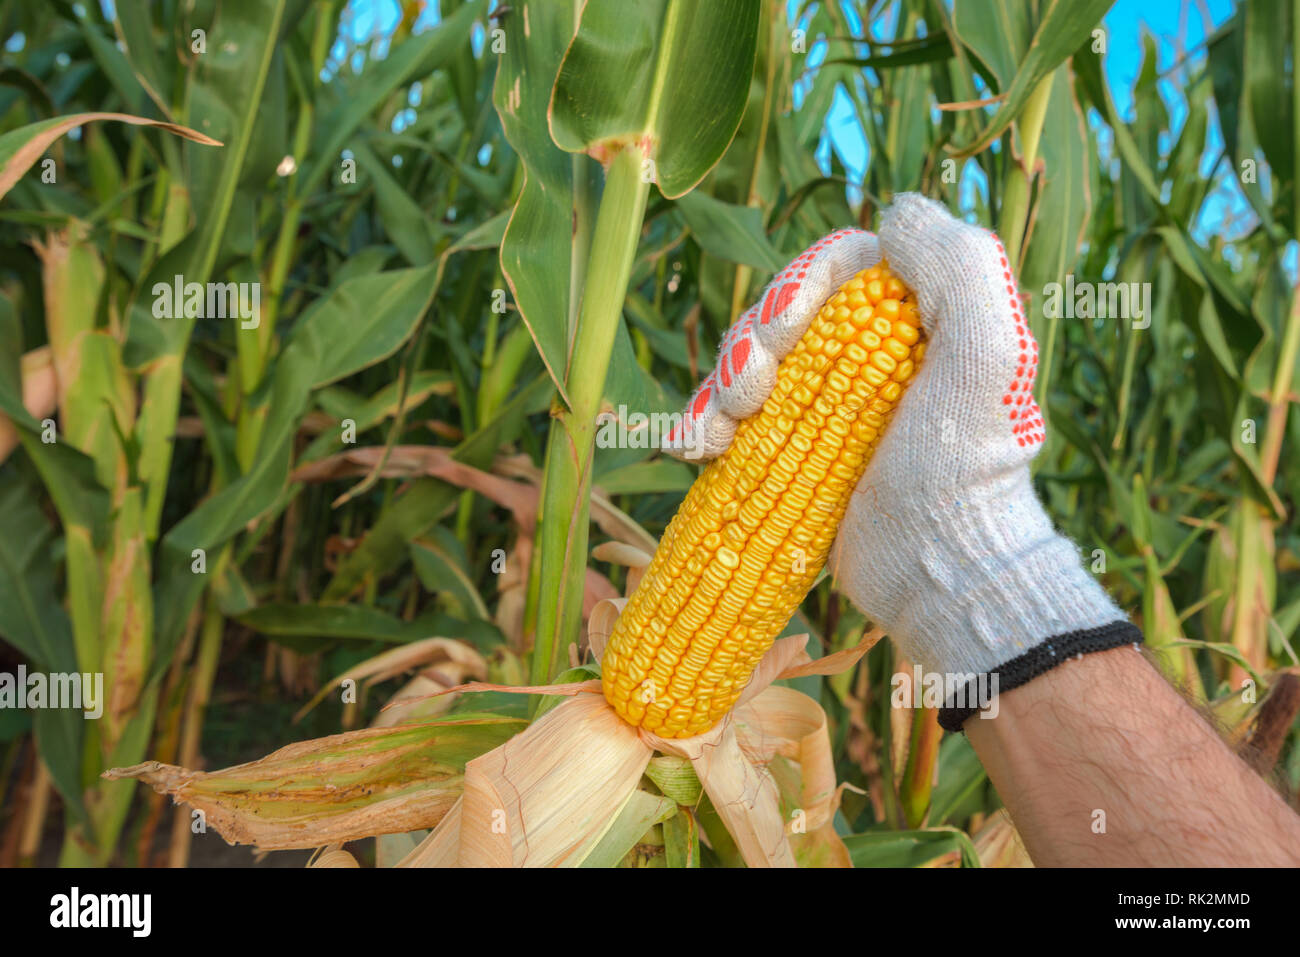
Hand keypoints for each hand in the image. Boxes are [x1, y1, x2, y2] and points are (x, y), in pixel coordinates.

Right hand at [667, 194, 1137, 727]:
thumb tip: (893, 215)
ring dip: (715, 390)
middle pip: (780, 316)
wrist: (939, 571)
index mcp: (913, 320)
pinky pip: (730, 421)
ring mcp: (826, 409)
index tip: (785, 330)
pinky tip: (691, 450)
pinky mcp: (792, 456)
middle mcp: (867, 355)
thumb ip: (958, 263)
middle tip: (751, 396)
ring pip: (746, 366)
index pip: (838, 268)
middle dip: (749, 346)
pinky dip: (700, 426)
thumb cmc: (968, 467)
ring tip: (715, 436)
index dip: (797, 286)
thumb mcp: (988, 353)